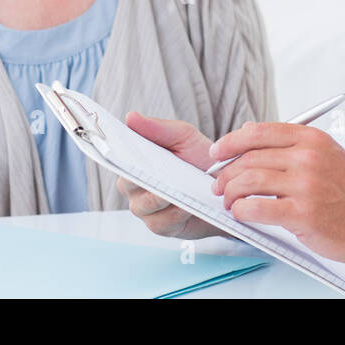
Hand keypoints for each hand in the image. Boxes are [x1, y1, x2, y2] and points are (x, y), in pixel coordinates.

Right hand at [115, 112, 228, 240]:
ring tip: (178, 189)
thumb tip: (130, 117)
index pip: (119, 159)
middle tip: (158, 171)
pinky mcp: (161, 226)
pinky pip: (161, 221)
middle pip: (128, 184)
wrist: (225, 185)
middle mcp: (134, 188)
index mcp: (135, 163)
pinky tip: (186, 205)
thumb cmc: (198, 158)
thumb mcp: (182, 137)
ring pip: (143, 205)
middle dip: (143, 178)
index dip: (120, 155)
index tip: (127, 150)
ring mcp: (146, 209)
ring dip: (161, 197)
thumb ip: (157, 128)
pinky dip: (175, 213)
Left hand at [209, 123, 344, 273]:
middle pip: (249, 157)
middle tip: (219, 185)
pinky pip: (257, 208)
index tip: (217, 153)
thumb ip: (290, 143)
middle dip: (225, 173)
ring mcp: (306, 185)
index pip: (259, 132)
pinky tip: (241, 213)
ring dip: (230, 193)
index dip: (230, 142)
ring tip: (229, 201)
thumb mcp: (326, 154)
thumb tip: (248, 130)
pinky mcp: (302, 213)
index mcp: (312, 139)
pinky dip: (241, 210)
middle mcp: (308, 157)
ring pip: (249, 181)